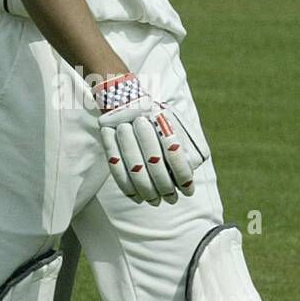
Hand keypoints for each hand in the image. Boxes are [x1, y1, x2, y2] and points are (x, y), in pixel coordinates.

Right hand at [93, 72, 204, 204]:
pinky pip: (116, 168)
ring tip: (155, 202)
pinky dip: (127, 187)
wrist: (129, 98)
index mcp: (163, 118)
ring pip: (135, 170)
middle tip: (171, 200)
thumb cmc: (161, 118)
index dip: (183, 175)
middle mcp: (142, 122)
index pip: (176, 152)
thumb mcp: (181, 125)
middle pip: (154, 164)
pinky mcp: (107, 136)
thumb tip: (192, 168)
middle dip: (165, 187)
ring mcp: (122, 128)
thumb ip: (190, 144)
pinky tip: (137, 198)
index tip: (188, 191)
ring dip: (147, 191)